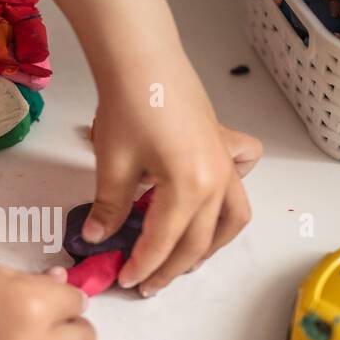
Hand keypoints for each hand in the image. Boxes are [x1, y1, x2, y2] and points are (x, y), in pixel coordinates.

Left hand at [85, 49, 261, 296]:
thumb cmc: (129, 104)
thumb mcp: (113, 163)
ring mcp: (226, 163)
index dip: (143, 266)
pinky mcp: (225, 145)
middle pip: (199, 240)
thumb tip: (97, 236)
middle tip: (147, 282)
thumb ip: (109, 207)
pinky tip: (213, 198)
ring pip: (232, 218)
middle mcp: (217, 181)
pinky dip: (233, 194)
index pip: (164, 243)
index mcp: (189, 189)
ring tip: (187, 259)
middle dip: (173, 267)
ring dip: (212, 245)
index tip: (125, 280)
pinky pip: (242, 176)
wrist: (142, 57)